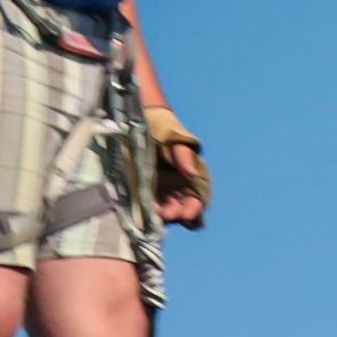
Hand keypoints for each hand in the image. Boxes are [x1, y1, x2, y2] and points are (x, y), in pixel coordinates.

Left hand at [142, 106, 210, 228]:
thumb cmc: (163, 129)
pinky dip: (143, 213)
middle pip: (181, 211)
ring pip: (163, 213)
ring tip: (153, 213)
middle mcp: (176, 190)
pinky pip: (144, 208)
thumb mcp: (176, 139)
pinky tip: (139, 211)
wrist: (139, 119)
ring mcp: (158, 192)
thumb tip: (192, 173)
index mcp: (190, 180)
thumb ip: (184, 155)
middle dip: (175, 215)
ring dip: (160, 217)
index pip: (197, 201)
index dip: (194, 210)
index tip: (187, 213)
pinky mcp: (139, 192)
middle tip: (167, 213)